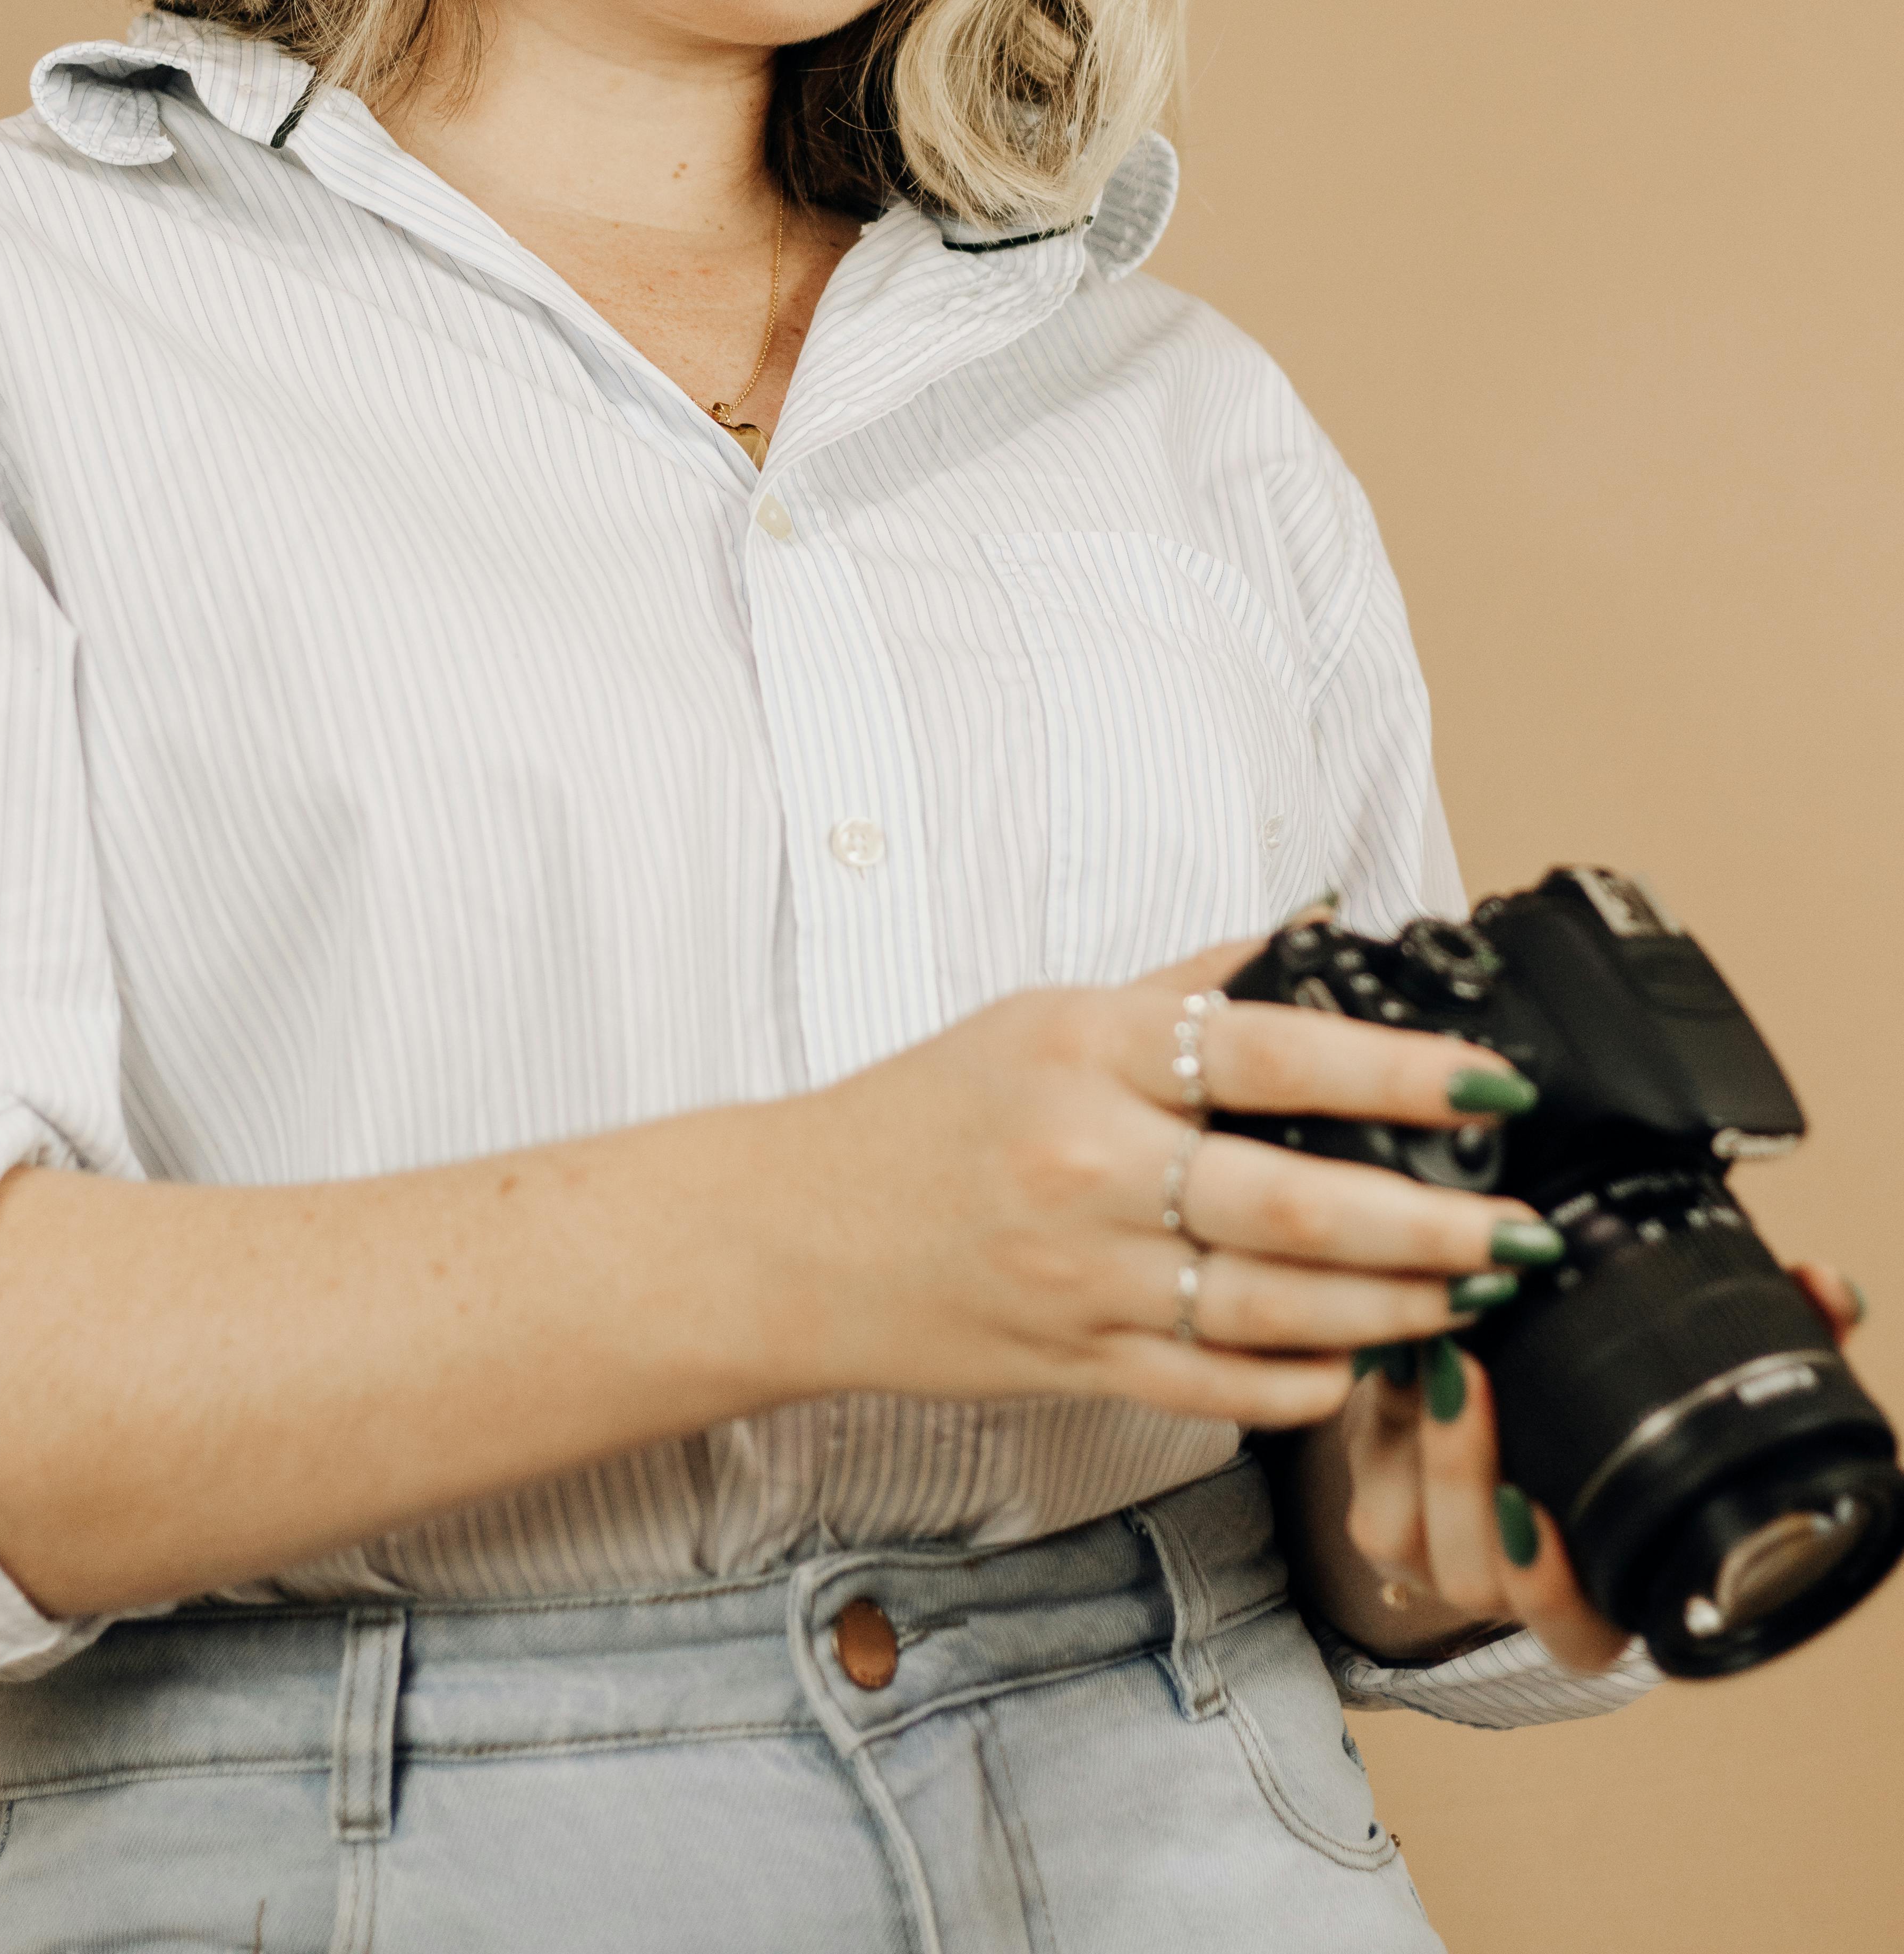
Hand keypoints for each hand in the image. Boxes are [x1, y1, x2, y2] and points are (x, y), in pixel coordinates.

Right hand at [783, 940, 1565, 1427]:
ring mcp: (1083, 1279)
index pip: (1271, 1054)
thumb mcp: (1046, 1013)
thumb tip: (1317, 930)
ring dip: (1395, 1309)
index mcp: (1086, 1054)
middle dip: (1431, 1225)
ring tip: (1477, 1292)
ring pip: (1273, 1309)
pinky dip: (1306, 1382)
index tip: (1492, 1084)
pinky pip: (1219, 1390)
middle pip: (1292, 1203)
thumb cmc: (931, 1112)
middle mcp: (1088, 1166)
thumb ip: (1188, 984)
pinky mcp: (1077, 1364)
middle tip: (1523, 1228)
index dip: (1398, 1070)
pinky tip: (1370, 1361)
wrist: (798, 1233)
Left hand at [1316, 1260, 1870, 1669]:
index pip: (1577, 1635)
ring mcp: (1427, 1551)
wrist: (1474, 1405)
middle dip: (1469, 1471)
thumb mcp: (1662, 1381)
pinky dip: (1382, 1410)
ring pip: (1408, 1526)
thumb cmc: (1582, 1403)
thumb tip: (1824, 1291)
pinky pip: (1369, 1471)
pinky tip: (1397, 1352)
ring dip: (1421, 1436)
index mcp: (1587, 1590)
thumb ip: (1757, 1341)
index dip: (1556, 1592)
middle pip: (1477, 1571)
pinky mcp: (1373, 1501)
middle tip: (1474, 1375)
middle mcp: (1504, 1585)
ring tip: (1438, 1352)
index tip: (1537, 1519)